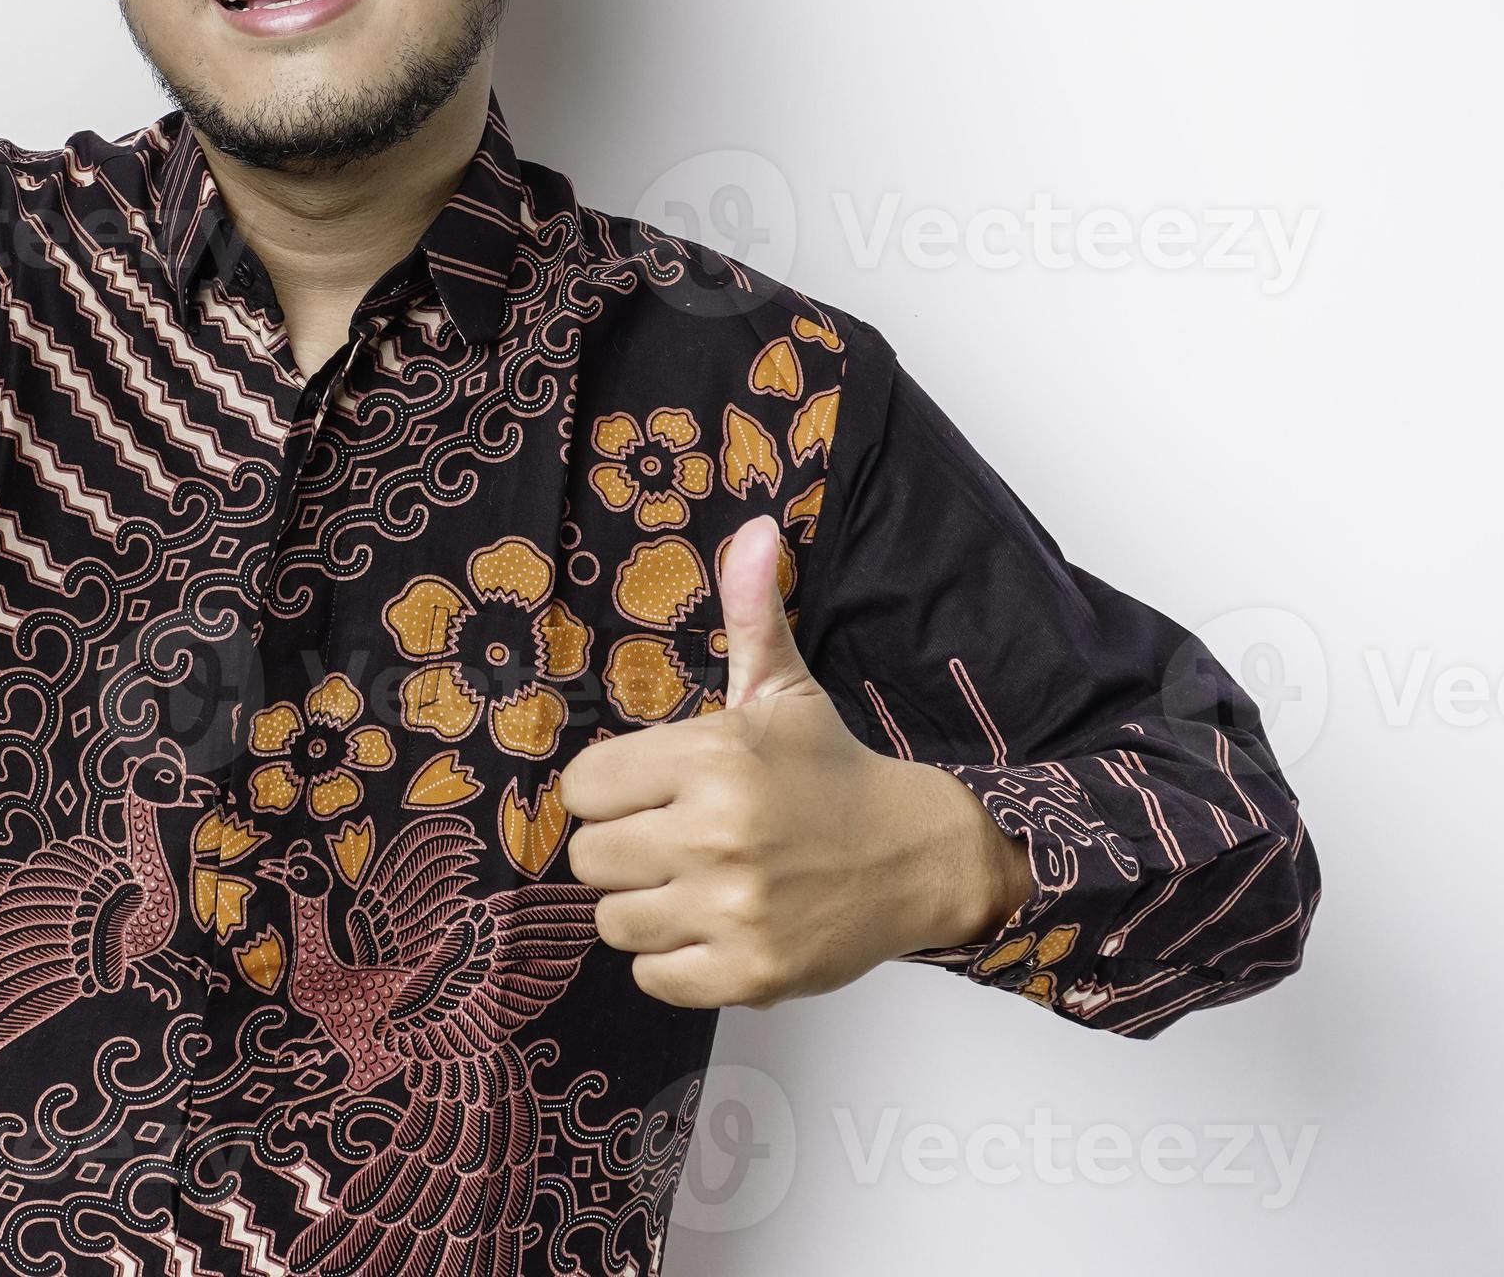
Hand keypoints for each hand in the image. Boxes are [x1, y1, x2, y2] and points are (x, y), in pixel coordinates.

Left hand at [559, 514, 1035, 1009]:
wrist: (921, 856)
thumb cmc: (832, 773)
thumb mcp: (785, 690)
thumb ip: (753, 611)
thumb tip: (758, 526)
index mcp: (713, 757)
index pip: (582, 789)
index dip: (609, 793)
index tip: (650, 794)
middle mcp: (718, 832)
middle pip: (590, 859)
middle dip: (625, 851)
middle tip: (676, 841)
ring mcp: (735, 909)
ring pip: (615, 922)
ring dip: (646, 909)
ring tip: (698, 884)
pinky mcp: (750, 973)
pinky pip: (654, 976)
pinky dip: (674, 961)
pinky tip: (716, 927)